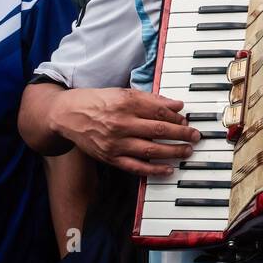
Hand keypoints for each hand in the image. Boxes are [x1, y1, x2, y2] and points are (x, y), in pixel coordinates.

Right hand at [51, 87, 201, 176]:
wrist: (68, 115)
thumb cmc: (97, 101)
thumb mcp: (122, 93)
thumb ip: (150, 99)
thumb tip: (176, 105)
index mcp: (126, 102)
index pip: (159, 110)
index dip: (177, 116)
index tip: (187, 119)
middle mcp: (121, 122)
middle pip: (159, 130)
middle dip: (182, 134)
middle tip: (195, 136)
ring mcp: (116, 142)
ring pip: (151, 150)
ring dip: (173, 152)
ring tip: (187, 151)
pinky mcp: (110, 158)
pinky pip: (136, 167)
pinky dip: (154, 170)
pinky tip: (168, 169)